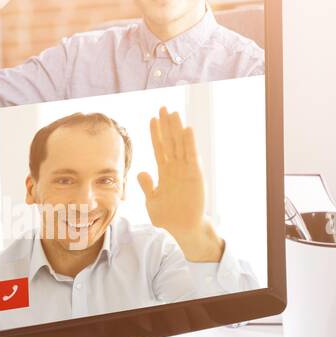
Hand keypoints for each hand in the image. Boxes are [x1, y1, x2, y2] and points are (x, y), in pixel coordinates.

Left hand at [138, 106, 222, 261]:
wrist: (183, 229)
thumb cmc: (168, 217)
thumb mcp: (152, 201)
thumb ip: (147, 186)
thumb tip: (140, 171)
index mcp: (164, 173)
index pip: (159, 148)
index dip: (156, 134)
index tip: (152, 119)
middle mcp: (175, 168)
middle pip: (170, 141)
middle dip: (166, 125)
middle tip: (163, 107)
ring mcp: (185, 170)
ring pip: (180, 145)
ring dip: (177, 129)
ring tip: (173, 112)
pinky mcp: (195, 175)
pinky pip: (191, 156)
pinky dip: (189, 143)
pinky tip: (187, 129)